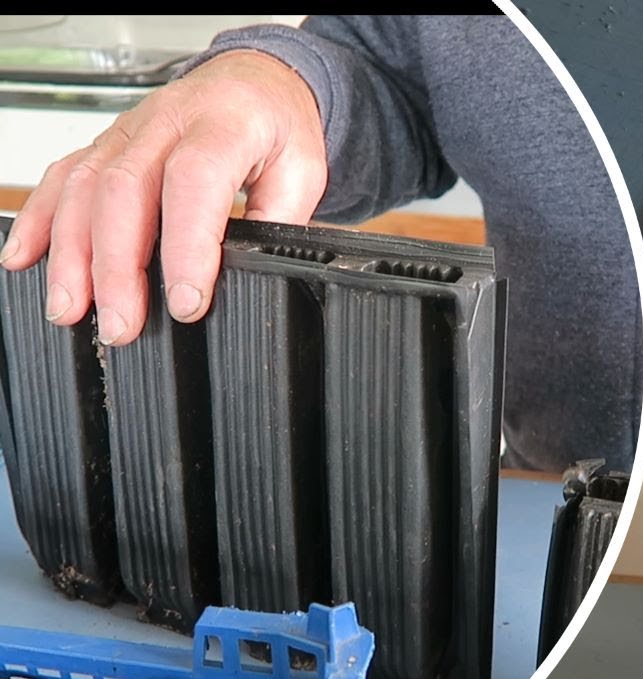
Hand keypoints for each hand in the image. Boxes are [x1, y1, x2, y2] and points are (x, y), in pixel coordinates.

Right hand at [0, 49, 325, 344]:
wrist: (254, 79)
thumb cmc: (276, 124)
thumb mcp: (303, 170)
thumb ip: (279, 221)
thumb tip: (257, 273)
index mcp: (224, 125)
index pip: (194, 182)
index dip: (185, 246)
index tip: (186, 301)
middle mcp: (167, 123)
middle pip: (124, 189)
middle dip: (116, 266)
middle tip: (122, 324)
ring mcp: (128, 131)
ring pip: (84, 187)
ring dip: (71, 254)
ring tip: (71, 309)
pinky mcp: (104, 144)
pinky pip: (62, 177)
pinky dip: (40, 220)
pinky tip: (26, 259)